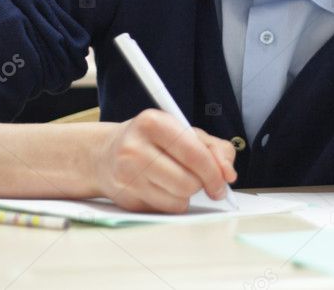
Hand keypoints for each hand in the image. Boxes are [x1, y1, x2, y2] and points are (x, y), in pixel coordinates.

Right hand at [92, 109, 237, 212]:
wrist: (106, 154)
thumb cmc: (152, 141)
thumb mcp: (184, 132)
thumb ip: (214, 148)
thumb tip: (228, 174)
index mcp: (153, 123)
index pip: (194, 153)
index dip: (214, 172)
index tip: (223, 181)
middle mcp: (134, 148)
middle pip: (188, 182)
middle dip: (200, 184)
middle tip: (197, 178)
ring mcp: (127, 175)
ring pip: (178, 200)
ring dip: (185, 195)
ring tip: (174, 179)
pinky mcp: (125, 198)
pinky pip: (165, 211)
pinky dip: (171, 203)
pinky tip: (160, 188)